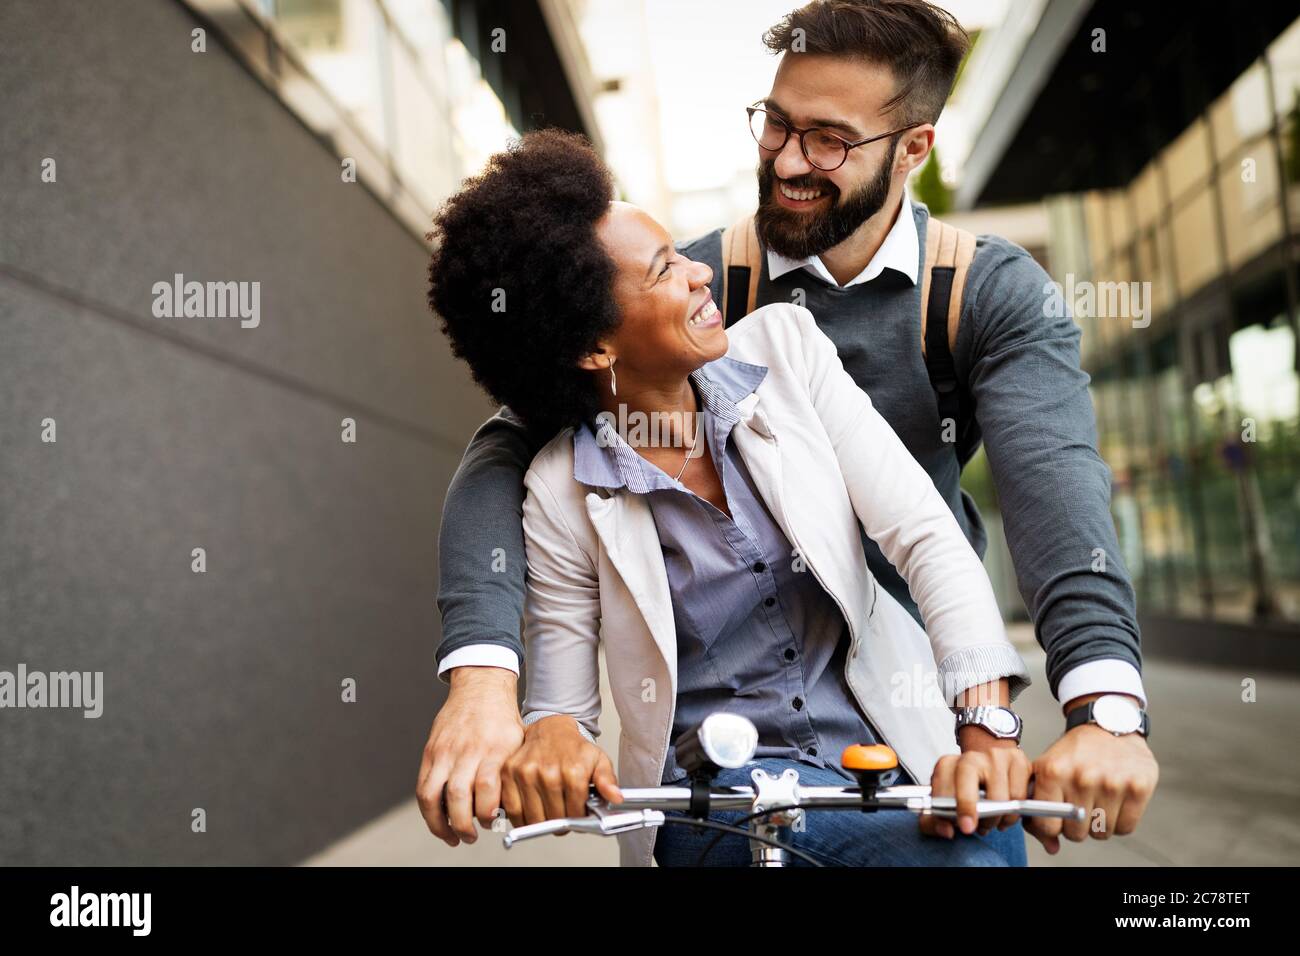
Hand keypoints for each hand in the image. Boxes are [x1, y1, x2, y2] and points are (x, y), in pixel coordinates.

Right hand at [416, 667, 523, 845]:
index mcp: (493, 748)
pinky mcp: (430, 752)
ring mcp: (445, 751)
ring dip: (439, 824)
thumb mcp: (518, 742)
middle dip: (463, 826)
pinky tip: (438, 819)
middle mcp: (467, 750)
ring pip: (432, 796)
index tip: (492, 823)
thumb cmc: (502, 718)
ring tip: (451, 836)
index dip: (488, 812)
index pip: (487, 787)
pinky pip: (422, 786)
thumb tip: (509, 810)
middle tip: (471, 837)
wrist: (481, 687)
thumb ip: (511, 773)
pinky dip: (428, 809)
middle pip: (458, 796)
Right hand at [501, 714, 621, 825]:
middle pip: (554, 818)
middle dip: (560, 822)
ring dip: (541, 822)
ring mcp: (526, 773)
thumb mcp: (598, 760)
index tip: (576, 814)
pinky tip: (530, 812)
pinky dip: (520, 818)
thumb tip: (615, 798)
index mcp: (573, 771)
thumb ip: (607, 781)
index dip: (577, 818)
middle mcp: (548, 772)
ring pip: (533, 818)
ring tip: (548, 813)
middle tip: (562, 814)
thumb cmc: (573, 748)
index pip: (575, 813)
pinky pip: (512, 809)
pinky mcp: (510, 773)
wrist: (550, 729)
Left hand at [921, 728, 1030, 839]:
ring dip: (994, 817)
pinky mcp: (1018, 760)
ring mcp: (996, 756)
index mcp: (949, 764)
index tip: (955, 824)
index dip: (945, 800)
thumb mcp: (946, 805)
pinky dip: (1012, 813)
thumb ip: (935, 821)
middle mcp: (972, 756)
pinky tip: (1004, 817)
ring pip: (998, 791)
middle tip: (970, 828)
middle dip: (968, 804)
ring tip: (989, 825)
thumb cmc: (966, 793)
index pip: (942, 777)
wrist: (992, 774)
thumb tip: (946, 831)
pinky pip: (1018, 794)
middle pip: (967, 773)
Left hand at [1025, 718, 1157, 852]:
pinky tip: (1115, 802)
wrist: (1108, 722)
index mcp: (1053, 772)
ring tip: (1098, 801)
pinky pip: (1125, 828)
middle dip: (1076, 826)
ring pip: (1102, 833)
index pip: (1048, 826)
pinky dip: (1120, 822)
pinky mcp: (1138, 787)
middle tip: (1081, 808)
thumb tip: (1051, 847)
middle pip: (1076, 834)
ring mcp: (1112, 783)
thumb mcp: (1048, 769)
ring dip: (1099, 824)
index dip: (1052, 828)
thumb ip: (1041, 807)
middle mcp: (1082, 777)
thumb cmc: (1074, 752)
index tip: (1057, 819)